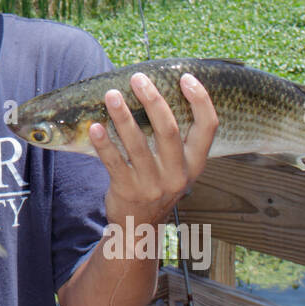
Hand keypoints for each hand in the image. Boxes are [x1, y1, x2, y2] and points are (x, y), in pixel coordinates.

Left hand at [90, 71, 217, 226]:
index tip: (186, 77)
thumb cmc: (156, 185)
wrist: (139, 228)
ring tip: (112, 95)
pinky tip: (95, 126)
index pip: (209, 127)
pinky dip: (104, 143)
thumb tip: (157, 92)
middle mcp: (178, 175)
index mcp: (195, 164)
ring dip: (123, 116)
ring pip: (138, 144)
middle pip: (169, 131)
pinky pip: (114, 162)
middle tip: (138, 78)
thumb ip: (174, 140)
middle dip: (154, 101)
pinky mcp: (128, 191)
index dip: (201, 100)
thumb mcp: (176, 167)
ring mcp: (153, 185)